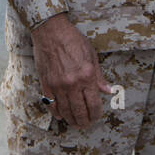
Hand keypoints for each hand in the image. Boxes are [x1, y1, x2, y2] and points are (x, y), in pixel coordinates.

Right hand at [31, 14, 111, 128]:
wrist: (50, 30)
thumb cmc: (72, 39)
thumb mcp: (91, 54)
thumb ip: (99, 76)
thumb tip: (108, 90)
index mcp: (86, 75)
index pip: (93, 103)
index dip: (96, 113)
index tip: (97, 116)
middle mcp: (72, 83)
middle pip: (79, 111)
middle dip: (84, 121)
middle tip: (86, 124)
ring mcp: (58, 84)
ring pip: (65, 110)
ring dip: (71, 119)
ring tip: (75, 122)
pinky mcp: (46, 83)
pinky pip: (51, 103)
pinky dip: (56, 111)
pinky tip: (60, 115)